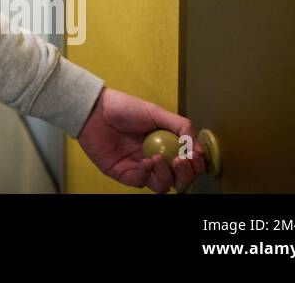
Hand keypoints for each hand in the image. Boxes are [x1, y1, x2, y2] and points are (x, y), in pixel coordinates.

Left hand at [76, 87, 206, 192]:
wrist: (95, 109)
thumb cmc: (123, 108)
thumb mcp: (157, 112)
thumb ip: (181, 126)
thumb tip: (198, 147)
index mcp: (167, 146)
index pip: (189, 163)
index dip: (197, 164)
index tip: (195, 155)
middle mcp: (156, 160)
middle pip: (179, 180)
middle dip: (186, 175)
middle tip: (182, 161)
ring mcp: (140, 168)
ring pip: (163, 186)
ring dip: (166, 175)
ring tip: (159, 158)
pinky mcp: (124, 174)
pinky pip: (140, 182)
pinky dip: (146, 173)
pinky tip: (146, 161)